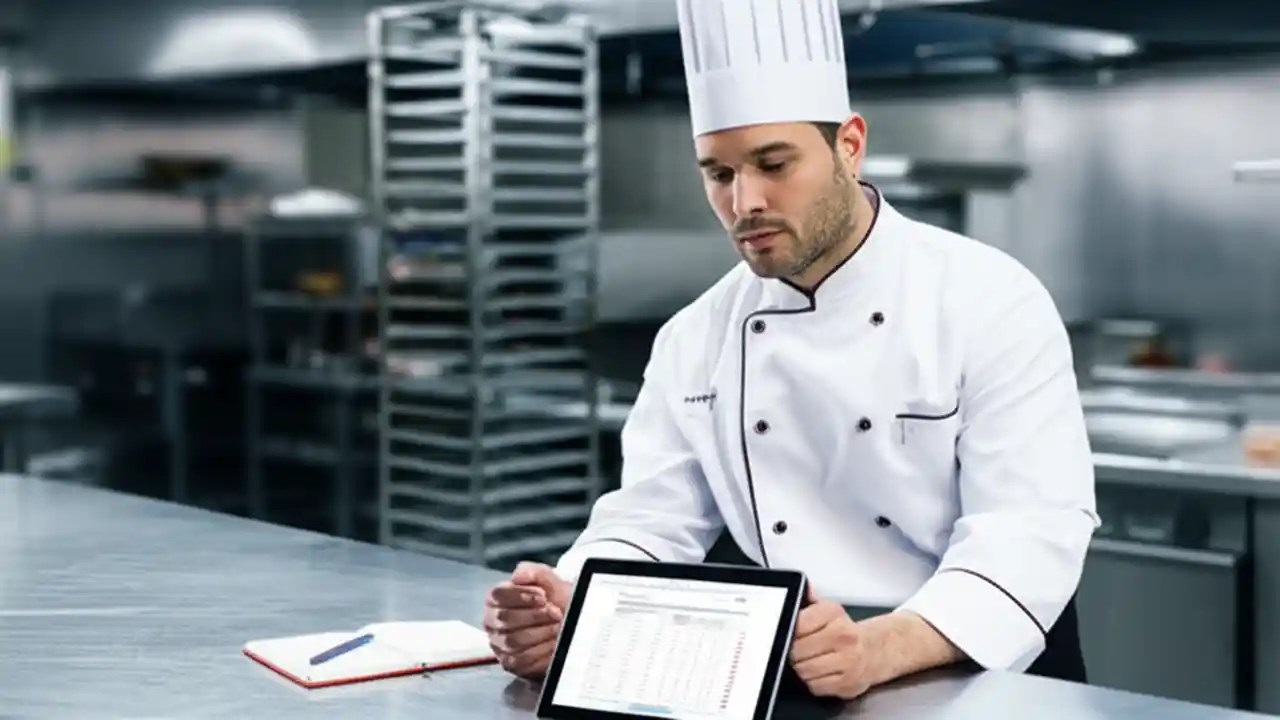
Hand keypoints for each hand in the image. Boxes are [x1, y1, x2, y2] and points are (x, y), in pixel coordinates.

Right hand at [483, 562, 571, 678]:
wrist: (568, 622)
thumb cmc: (554, 599)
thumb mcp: (548, 580)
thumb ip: (533, 572)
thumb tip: (518, 576)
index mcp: (496, 598)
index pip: (498, 595)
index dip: (521, 595)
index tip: (543, 596)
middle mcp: (492, 621)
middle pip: (506, 619)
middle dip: (535, 615)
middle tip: (555, 612)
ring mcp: (499, 643)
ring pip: (513, 641)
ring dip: (540, 632)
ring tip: (557, 626)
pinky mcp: (509, 662)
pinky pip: (521, 659)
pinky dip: (541, 650)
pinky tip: (553, 642)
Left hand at [790, 584, 874, 699]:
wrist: (875, 650)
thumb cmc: (845, 631)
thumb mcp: (828, 611)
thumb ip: (809, 600)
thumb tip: (802, 588)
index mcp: (834, 613)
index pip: (797, 624)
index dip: (787, 632)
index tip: (787, 634)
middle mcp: (843, 635)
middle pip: (797, 650)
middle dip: (792, 652)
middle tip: (797, 650)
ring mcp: (847, 661)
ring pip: (804, 670)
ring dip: (801, 668)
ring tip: (809, 660)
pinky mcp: (848, 683)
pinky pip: (815, 686)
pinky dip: (812, 682)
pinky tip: (820, 672)